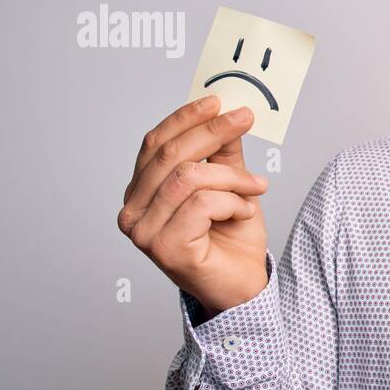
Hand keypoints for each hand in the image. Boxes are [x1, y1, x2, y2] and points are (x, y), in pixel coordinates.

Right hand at [118, 95, 270, 317]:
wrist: (243, 287)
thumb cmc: (232, 239)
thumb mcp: (229, 185)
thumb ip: (221, 153)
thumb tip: (225, 112)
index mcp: (141, 192)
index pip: (155, 144)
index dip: (186, 119)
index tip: (219, 101)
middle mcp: (133, 211)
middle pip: (170, 156)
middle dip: (212, 132)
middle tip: (245, 118)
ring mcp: (144, 232)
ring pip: (188, 178)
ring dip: (232, 177)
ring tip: (256, 187)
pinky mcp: (164, 248)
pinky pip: (202, 204)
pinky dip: (232, 202)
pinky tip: (244, 213)